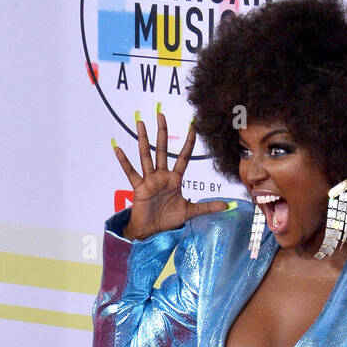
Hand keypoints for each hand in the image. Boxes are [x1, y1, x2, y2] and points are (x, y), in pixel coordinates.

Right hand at [112, 111, 231, 239]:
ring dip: (143, 140)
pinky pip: (131, 172)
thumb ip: (207, 206)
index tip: (192, 127)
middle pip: (162, 150)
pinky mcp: (139, 187)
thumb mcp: (191, 212)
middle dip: (162, 133)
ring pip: (146, 156)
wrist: (152, 231)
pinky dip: (124, 161)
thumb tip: (227, 206)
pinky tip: (118, 148)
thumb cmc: (169, 220)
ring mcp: (149, 180)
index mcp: (174, 179)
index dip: (188, 143)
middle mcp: (162, 176)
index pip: (183, 157)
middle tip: (161, 114)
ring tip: (140, 123)